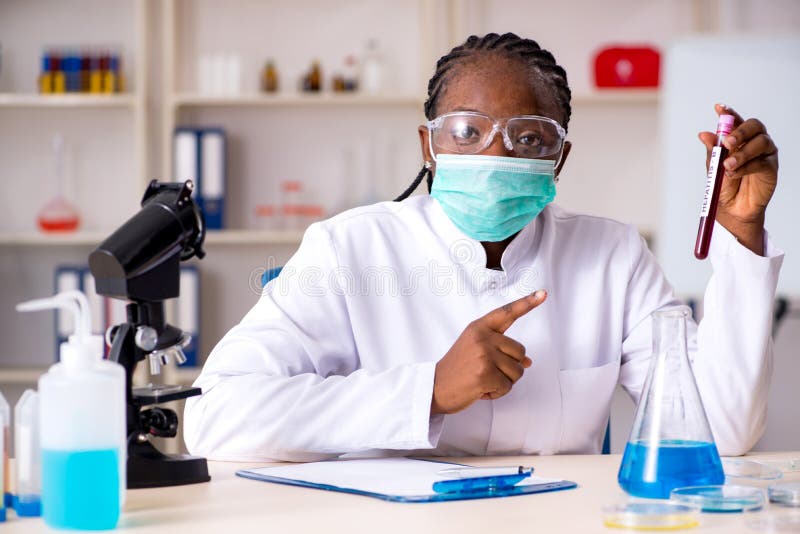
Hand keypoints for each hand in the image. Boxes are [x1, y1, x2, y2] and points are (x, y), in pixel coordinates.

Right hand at [430, 290, 546, 414]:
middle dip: (511, 366)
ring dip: (505, 381)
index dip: (526, 303)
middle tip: (488, 371)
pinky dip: (498, 392)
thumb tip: (528, 362)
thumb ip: (502, 351)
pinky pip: (508, 386)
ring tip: (483, 380)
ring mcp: (483, 354)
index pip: (507, 313)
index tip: (542, 294)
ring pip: (518, 371)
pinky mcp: (485, 374)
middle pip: (520, 351)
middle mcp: (482, 337)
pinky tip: (481, 390)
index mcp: (479, 327)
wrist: (434, 387)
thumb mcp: (476, 351)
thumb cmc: (457, 369)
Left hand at [698, 103, 777, 254]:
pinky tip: (734, 173)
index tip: (719, 108)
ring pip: (760, 142)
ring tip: (727, 165)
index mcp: (739, 139)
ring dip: (742, 153)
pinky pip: (761, 162)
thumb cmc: (724, 185)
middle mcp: (754, 142)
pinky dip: (745, 167)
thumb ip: (712, 151)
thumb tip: (704, 134)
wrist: (732, 209)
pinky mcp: (771, 168)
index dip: (729, 113)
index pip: (736, 121)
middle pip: (754, 126)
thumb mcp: (713, 167)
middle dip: (740, 131)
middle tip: (727, 142)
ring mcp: (765, 153)